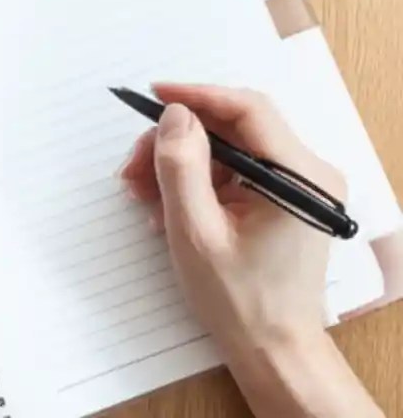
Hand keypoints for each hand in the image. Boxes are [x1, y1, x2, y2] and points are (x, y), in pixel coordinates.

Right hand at [122, 84, 380, 416]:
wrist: (271, 346)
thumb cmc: (239, 300)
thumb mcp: (196, 232)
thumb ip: (182, 168)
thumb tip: (174, 115)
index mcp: (300, 178)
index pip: (248, 110)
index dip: (197, 96)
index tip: (153, 95)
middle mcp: (308, 173)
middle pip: (232, 129)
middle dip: (176, 142)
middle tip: (133, 167)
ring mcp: (296, 186)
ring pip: (226, 150)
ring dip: (178, 164)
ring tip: (141, 193)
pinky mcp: (281, 198)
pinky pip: (231, 172)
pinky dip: (194, 182)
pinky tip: (164, 206)